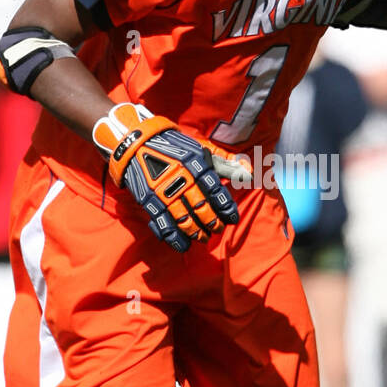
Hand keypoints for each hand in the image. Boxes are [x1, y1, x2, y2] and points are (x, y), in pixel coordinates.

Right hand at [92, 103, 245, 252]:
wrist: (136, 143)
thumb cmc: (174, 147)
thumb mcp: (200, 149)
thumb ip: (225, 162)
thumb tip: (249, 174)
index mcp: (195, 164)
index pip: (216, 190)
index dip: (226, 207)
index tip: (232, 218)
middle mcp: (180, 178)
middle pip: (201, 207)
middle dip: (212, 222)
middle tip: (217, 229)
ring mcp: (163, 190)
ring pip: (183, 219)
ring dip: (195, 232)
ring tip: (203, 238)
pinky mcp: (148, 199)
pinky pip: (162, 223)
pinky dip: (173, 237)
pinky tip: (182, 244)